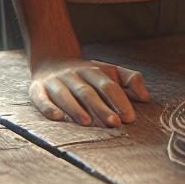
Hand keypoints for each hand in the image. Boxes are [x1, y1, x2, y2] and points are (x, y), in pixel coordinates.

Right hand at [29, 58, 150, 126]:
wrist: (53, 59)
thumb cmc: (89, 73)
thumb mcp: (112, 71)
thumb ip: (131, 80)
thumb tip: (147, 98)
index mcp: (95, 71)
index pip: (109, 86)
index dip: (119, 101)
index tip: (129, 118)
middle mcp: (75, 75)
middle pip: (89, 92)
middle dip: (102, 108)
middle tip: (114, 124)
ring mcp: (55, 82)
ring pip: (66, 95)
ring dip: (76, 109)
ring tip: (88, 123)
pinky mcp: (37, 89)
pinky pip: (41, 99)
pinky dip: (49, 108)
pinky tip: (58, 118)